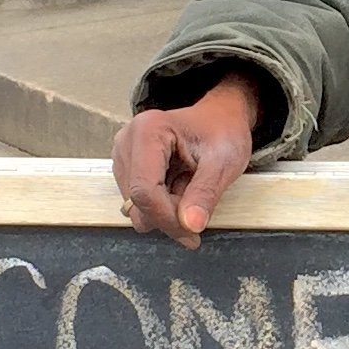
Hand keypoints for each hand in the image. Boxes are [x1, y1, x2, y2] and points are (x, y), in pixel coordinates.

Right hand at [110, 70, 260, 248]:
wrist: (219, 118)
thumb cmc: (223, 131)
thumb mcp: (224, 161)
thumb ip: (206, 193)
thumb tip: (190, 225)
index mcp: (149, 131)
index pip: (144, 191)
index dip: (167, 218)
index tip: (193, 231)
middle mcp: (128, 141)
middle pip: (137, 203)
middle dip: (169, 217)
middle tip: (199, 212)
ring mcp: (124, 156)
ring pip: (136, 208)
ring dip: (166, 213)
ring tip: (190, 191)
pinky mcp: (126, 169)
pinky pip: (138, 204)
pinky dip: (161, 207)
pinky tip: (179, 190)